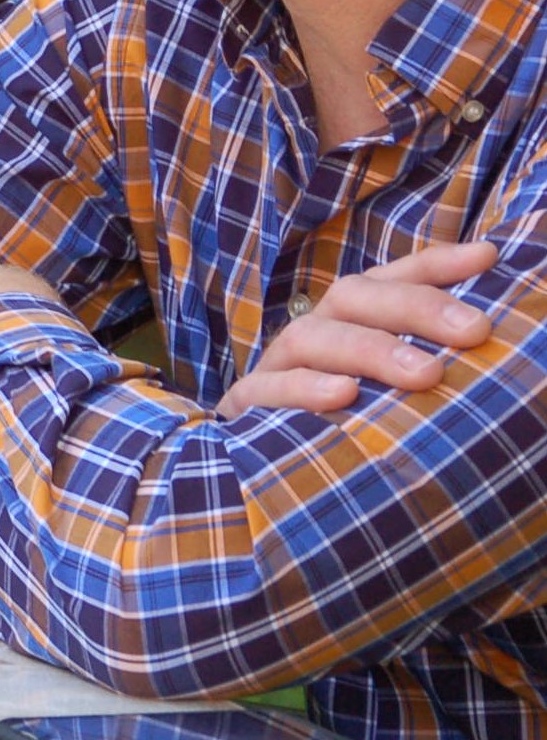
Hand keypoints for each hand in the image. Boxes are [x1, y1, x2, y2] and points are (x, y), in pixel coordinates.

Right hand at [218, 241, 497, 416]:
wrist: (276, 482)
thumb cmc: (357, 433)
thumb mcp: (402, 396)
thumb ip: (435, 366)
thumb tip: (492, 343)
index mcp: (350, 323)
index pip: (390, 280)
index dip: (436, 266)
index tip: (487, 257)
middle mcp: (315, 334)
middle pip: (353, 297)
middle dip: (415, 306)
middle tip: (475, 330)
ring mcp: (277, 366)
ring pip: (311, 336)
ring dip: (370, 349)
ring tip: (425, 374)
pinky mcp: (247, 404)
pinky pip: (267, 388)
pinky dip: (305, 388)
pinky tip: (346, 395)